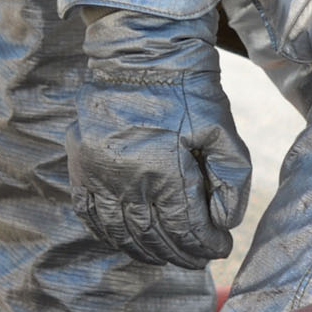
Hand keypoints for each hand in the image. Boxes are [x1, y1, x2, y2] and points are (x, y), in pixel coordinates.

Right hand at [67, 5, 252, 269]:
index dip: (205, 244)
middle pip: (154, 235)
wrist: (140, 54)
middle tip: (198, 258)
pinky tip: (127, 241)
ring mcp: (98, 173)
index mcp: (165, 169)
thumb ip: (231, 179)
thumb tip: (225, 222)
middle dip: (180, 253)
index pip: (186, 226)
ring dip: (146, 251)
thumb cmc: (188, 91)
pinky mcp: (80, 165)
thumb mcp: (222, 129)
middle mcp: (127, 177)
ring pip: (121, 231)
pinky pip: (90, 214)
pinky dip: (109, 234)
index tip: (220, 248)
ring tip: (168, 255)